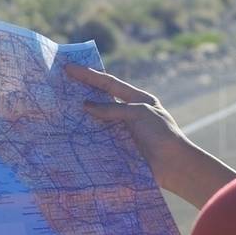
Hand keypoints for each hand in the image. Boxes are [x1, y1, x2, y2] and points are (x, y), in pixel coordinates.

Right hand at [63, 62, 192, 192]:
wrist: (175, 166)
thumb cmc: (162, 134)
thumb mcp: (139, 114)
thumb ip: (113, 109)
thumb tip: (86, 106)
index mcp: (138, 100)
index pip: (109, 84)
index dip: (88, 75)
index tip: (69, 68)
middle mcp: (129, 114)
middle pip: (101, 100)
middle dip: (82, 92)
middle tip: (60, 85)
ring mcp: (124, 132)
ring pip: (98, 120)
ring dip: (81, 116)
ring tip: (60, 110)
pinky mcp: (120, 150)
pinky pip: (100, 140)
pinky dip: (86, 137)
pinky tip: (72, 136)